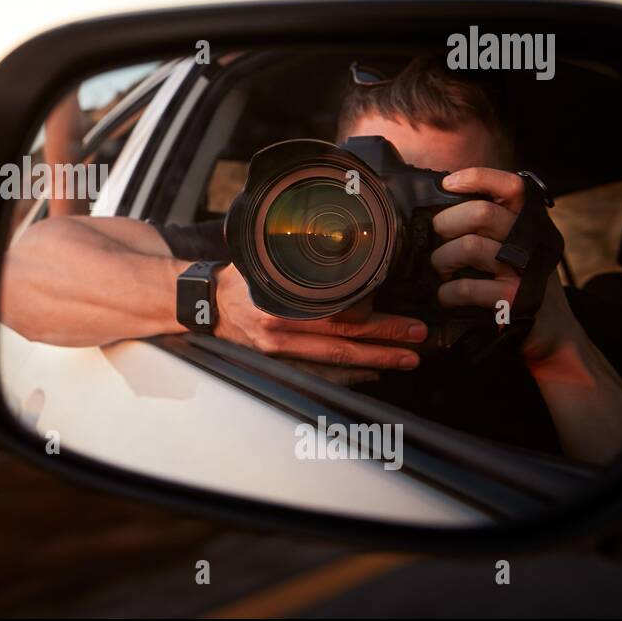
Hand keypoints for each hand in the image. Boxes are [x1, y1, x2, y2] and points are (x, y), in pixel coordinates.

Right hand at [212, 264, 424, 385]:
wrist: (204, 307)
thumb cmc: (235, 280)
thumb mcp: (261, 259)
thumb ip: (294, 255)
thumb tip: (335, 243)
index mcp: (278, 308)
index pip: (338, 318)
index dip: (375, 322)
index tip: (405, 320)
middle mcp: (280, 336)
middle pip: (342, 344)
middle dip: (385, 343)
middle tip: (418, 340)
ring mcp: (278, 356)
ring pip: (334, 366)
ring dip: (372, 363)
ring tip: (404, 359)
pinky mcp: (277, 366)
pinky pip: (318, 377)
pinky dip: (346, 377)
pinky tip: (369, 372)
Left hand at [434, 167, 579, 363]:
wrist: (551, 336)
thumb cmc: (521, 287)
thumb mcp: (517, 251)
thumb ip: (493, 228)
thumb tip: (443, 202)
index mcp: (532, 225)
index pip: (512, 187)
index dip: (478, 177)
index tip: (448, 184)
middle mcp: (533, 243)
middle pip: (481, 213)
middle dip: (446, 223)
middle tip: (436, 238)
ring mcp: (526, 272)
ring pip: (470, 246)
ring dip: (442, 259)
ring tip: (439, 270)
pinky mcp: (515, 301)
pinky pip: (466, 287)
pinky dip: (447, 293)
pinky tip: (447, 297)